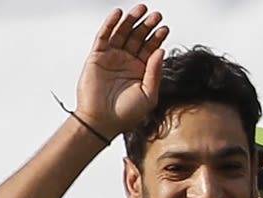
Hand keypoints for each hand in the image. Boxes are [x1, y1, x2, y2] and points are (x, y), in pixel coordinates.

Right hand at [75, 6, 168, 140]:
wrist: (102, 122)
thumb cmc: (126, 114)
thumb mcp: (148, 96)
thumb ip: (155, 73)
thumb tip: (161, 51)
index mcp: (141, 71)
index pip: (151, 49)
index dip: (157, 38)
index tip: (165, 28)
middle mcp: (127, 61)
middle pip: (138, 37)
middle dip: (147, 25)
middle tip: (156, 15)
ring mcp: (112, 57)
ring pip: (122, 32)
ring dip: (131, 20)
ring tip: (142, 9)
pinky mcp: (97, 56)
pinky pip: (104, 35)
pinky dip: (110, 24)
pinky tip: (119, 14)